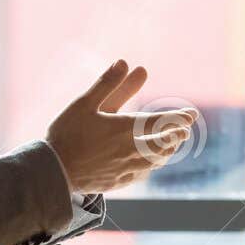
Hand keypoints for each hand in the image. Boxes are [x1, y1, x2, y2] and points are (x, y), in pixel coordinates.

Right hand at [46, 60, 198, 193]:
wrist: (52, 173)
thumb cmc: (66, 134)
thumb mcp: (85, 103)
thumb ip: (108, 83)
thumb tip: (125, 62)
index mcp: (126, 129)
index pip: (162, 122)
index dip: (179, 118)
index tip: (191, 115)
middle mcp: (132, 150)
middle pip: (165, 144)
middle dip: (177, 135)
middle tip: (185, 129)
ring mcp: (127, 169)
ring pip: (156, 160)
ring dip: (167, 151)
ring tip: (172, 144)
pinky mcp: (119, 183)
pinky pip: (142, 173)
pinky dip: (151, 165)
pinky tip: (149, 163)